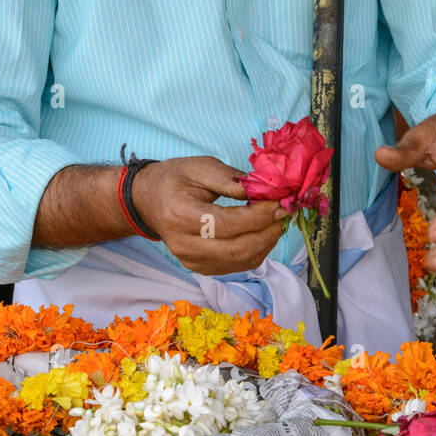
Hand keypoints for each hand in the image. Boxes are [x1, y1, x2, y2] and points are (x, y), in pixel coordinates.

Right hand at [130, 156, 286, 274]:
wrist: (149, 201)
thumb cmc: (175, 179)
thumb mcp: (200, 167)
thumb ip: (231, 179)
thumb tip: (265, 190)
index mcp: (179, 215)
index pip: (225, 224)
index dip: (258, 216)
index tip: (280, 202)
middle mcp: (183, 244)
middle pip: (236, 249)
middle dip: (268, 231)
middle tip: (285, 212)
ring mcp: (191, 261)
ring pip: (241, 261)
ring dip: (267, 242)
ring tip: (278, 220)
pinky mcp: (201, 268)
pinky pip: (238, 265)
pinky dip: (257, 250)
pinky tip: (264, 232)